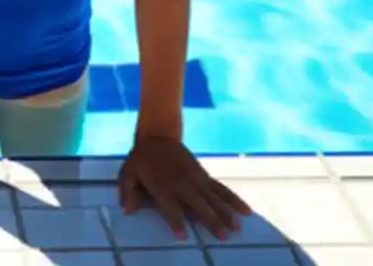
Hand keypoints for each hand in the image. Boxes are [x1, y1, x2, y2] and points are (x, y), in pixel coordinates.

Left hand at [118, 135, 251, 239]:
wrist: (158, 136)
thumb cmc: (141, 159)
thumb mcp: (127, 173)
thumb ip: (127, 192)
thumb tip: (127, 210)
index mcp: (162, 185)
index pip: (170, 207)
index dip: (176, 221)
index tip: (183, 236)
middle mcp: (182, 184)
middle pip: (199, 205)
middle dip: (211, 220)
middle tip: (221, 236)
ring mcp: (196, 179)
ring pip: (215, 198)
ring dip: (226, 213)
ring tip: (236, 228)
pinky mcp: (204, 176)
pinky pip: (221, 189)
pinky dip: (234, 200)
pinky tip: (245, 210)